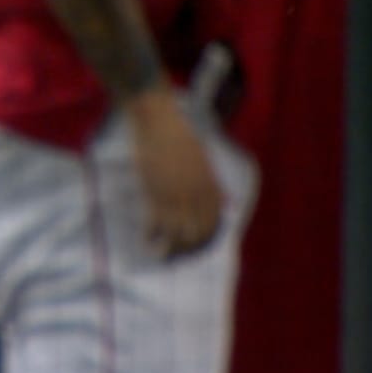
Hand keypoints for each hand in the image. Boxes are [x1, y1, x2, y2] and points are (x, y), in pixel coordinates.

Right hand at [123, 87, 223, 259]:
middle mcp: (195, 192)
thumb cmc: (178, 132)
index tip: (196, 247)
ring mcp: (175, 192)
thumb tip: (224, 202)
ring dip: (169, 248)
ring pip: (177, 233)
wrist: (157, 117)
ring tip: (160, 255)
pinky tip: (147, 240)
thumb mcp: (203, 158)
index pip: (214, 221)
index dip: (206, 238)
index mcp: (209, 182)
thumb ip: (211, 182)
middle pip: (197, 232)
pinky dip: (151, 235)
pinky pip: (155, 222)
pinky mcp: (154, 190)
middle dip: (188, 248)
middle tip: (176, 255)